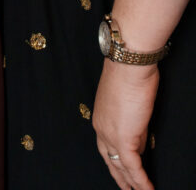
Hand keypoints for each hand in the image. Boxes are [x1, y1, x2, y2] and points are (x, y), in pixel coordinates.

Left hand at [93, 59, 157, 189]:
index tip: (122, 168)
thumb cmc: (129, 73)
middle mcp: (101, 127)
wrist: (128, 63)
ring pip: (121, 166)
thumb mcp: (127, 99)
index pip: (106, 144)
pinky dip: (141, 181)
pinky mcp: (124, 138)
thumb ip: (131, 120)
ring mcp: (111, 134)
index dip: (115, 159)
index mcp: (100, 116)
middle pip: (110, 159)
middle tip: (126, 188)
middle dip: (119, 175)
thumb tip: (140, 138)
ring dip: (131, 182)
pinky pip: (133, 166)